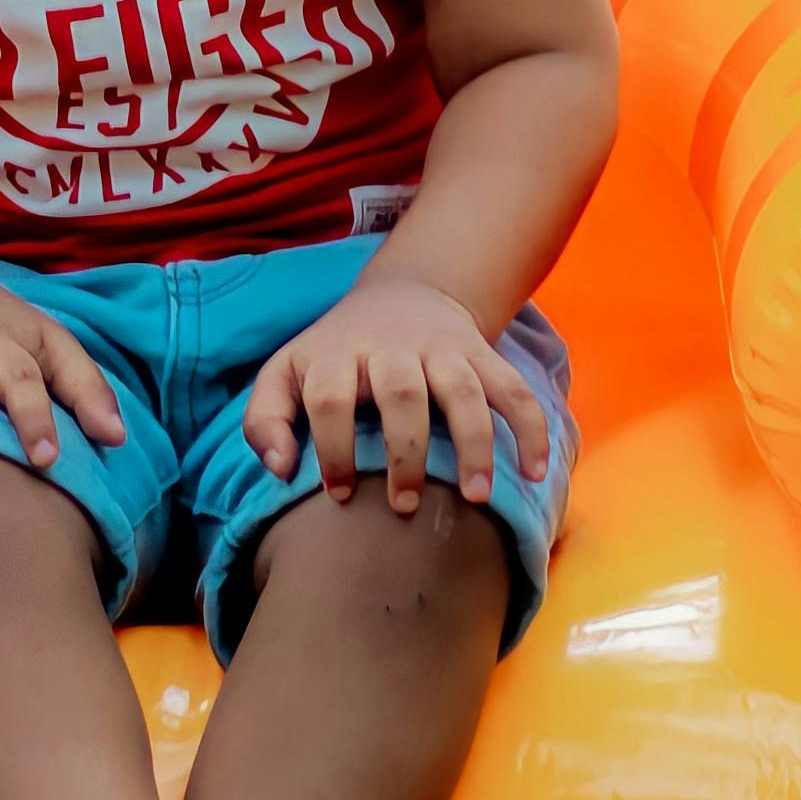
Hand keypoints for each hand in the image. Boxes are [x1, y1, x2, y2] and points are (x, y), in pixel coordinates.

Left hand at [242, 276, 550, 514]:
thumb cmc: (337, 353)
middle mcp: (390, 346)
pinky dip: (530, 426)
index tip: (340, 494)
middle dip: (405, 452)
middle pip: (401, 393)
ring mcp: (441, 348)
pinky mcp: (480, 354)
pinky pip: (512, 388)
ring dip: (474, 444)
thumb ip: (265, 419)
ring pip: (463, 391)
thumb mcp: (287, 373)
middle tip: (405, 506)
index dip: (332, 448)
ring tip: (477, 497)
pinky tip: (535, 471)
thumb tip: (278, 468)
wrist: (404, 294)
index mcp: (336, 351)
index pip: (329, 396)